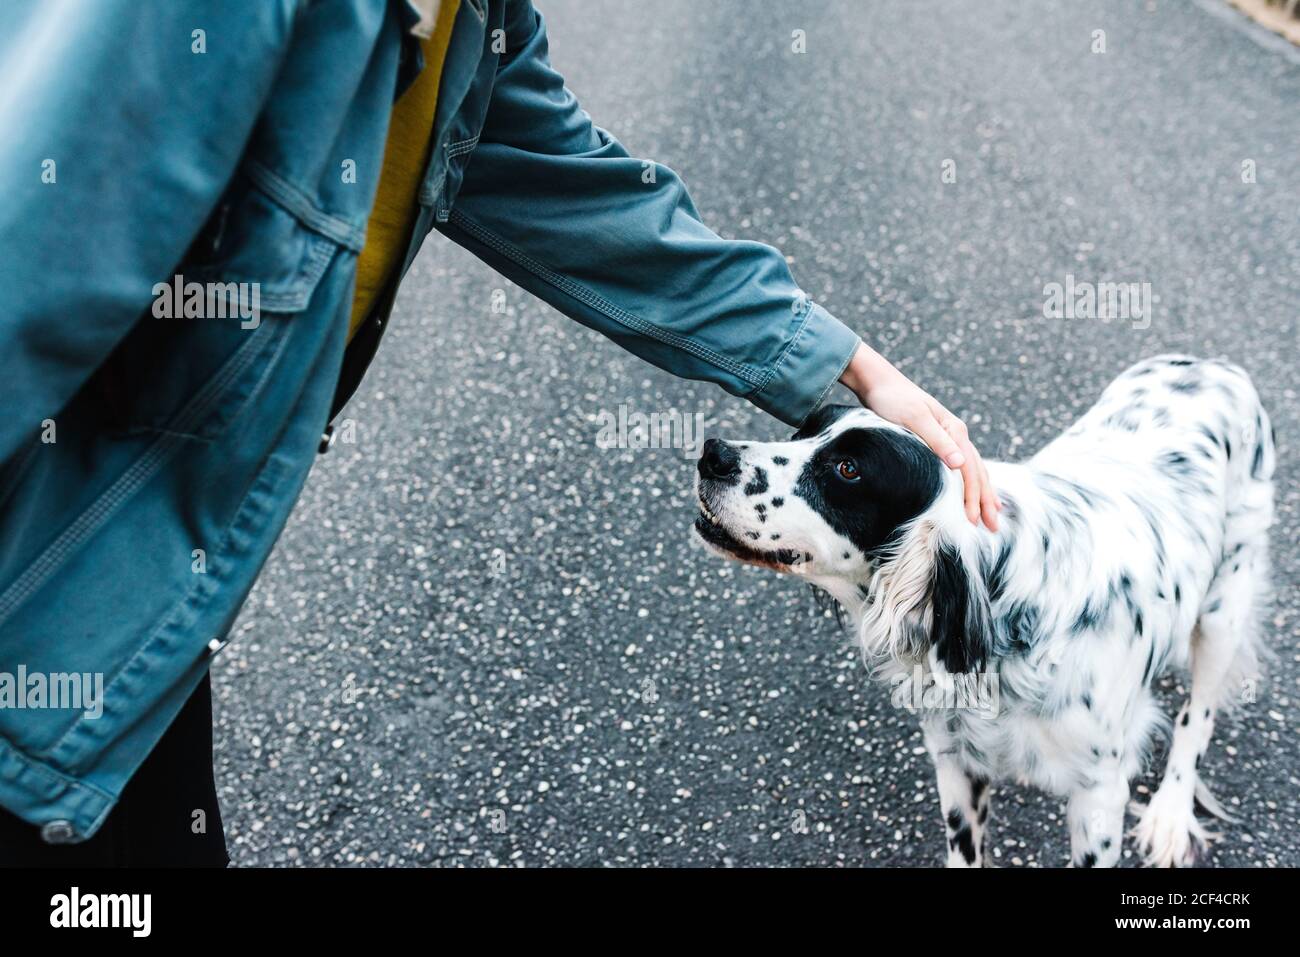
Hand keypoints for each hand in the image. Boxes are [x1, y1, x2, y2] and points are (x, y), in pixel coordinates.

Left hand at [839, 342, 999, 531]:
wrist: (878, 383)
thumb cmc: (892, 400)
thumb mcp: (914, 418)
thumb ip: (937, 441)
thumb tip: (960, 464)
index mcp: (954, 431)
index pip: (970, 470)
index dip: (973, 496)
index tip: (974, 520)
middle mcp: (956, 434)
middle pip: (977, 472)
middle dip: (986, 501)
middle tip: (993, 528)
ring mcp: (949, 438)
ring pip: (973, 470)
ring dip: (983, 494)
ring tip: (992, 516)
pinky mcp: (937, 442)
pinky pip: (961, 467)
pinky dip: (971, 483)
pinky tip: (972, 493)